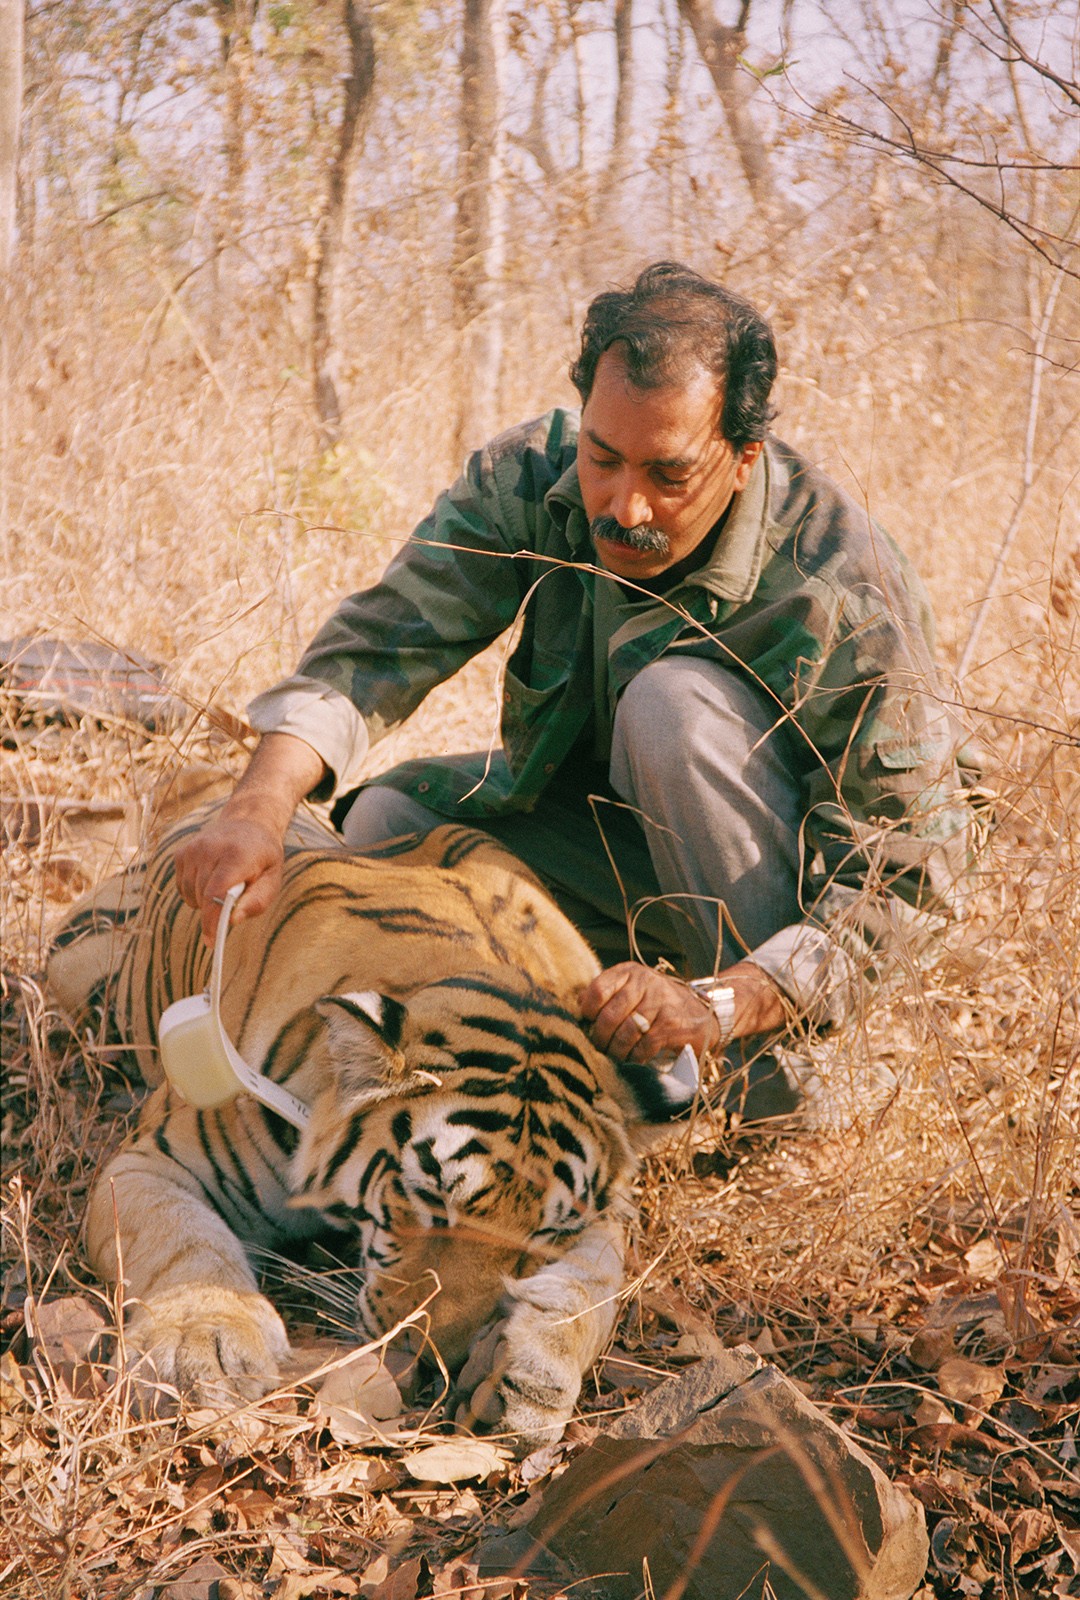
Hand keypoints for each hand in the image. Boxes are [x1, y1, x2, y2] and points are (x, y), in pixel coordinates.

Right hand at [174, 812, 284, 944]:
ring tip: (223, 887)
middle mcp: (209, 849)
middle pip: (202, 897)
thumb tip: (232, 920)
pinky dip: (194, 892)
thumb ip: (256, 901)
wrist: (248, 823)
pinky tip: (210, 879)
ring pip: (189, 894)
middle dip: (214, 910)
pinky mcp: (182, 853)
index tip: (212, 941)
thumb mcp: (272, 879)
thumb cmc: (262, 858)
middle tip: (233, 902)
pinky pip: (182, 887)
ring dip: (204, 901)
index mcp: (236, 855)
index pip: (216, 893)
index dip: (212, 920)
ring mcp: (193, 849)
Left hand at [581, 965, 717, 1062]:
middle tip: (599, 1048)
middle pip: (609, 1015)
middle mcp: (646, 982)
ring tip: (615, 1056)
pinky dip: (635, 1057)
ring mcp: (660, 1003)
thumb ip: (609, 994)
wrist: (703, 1013)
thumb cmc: (659, 1004)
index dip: (587, 1010)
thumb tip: (577, 1007)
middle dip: (600, 1038)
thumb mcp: (635, 989)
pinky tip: (634, 1059)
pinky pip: (644, 1046)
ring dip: (616, 1050)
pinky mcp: (671, 1024)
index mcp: (631, 972)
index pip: (598, 989)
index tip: (587, 1023)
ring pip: (625, 1033)